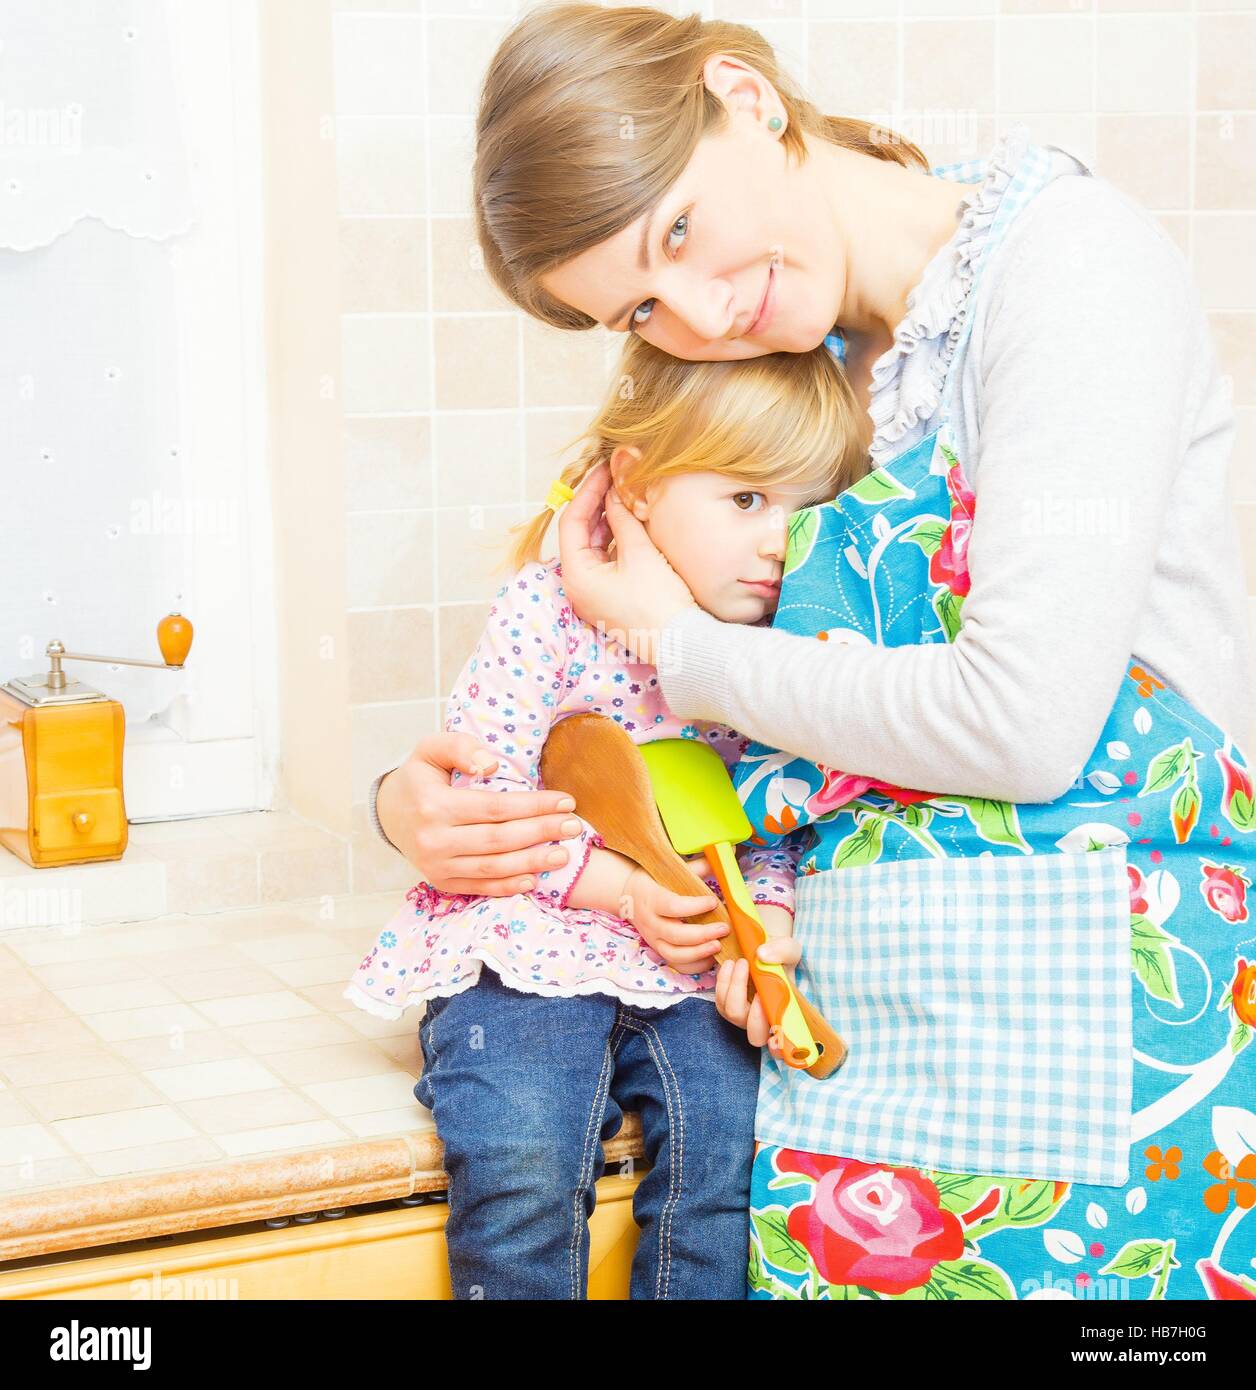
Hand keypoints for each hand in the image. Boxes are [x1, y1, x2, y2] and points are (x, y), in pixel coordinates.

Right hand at [375, 732, 583, 893]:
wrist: (387, 812)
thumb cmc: (419, 777)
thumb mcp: (431, 749)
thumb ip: (461, 748)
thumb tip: (492, 765)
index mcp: (435, 806)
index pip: (495, 807)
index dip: (534, 806)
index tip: (565, 801)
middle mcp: (435, 840)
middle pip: (499, 839)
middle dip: (541, 832)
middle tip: (573, 827)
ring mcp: (437, 865)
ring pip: (493, 867)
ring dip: (532, 862)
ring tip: (563, 854)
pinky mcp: (440, 881)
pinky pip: (480, 887)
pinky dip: (508, 886)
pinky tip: (534, 879)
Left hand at [557, 462, 698, 666]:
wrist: (680, 642)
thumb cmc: (659, 603)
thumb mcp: (640, 552)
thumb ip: (623, 518)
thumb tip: (616, 494)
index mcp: (576, 575)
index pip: (572, 521)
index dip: (588, 491)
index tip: (605, 470)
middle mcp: (578, 586)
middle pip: (579, 534)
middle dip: (596, 504)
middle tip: (615, 478)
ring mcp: (593, 593)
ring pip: (593, 546)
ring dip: (607, 520)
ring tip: (624, 495)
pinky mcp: (609, 596)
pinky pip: (606, 560)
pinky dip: (615, 539)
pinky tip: (630, 522)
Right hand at [618, 865, 726, 972]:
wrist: (627, 896)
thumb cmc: (653, 881)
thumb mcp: (669, 870)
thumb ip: (698, 867)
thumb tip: (726, 854)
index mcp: (652, 899)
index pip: (673, 906)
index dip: (695, 906)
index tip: (713, 901)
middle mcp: (651, 923)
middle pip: (675, 935)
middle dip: (702, 934)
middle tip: (724, 928)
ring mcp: (654, 940)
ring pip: (674, 955)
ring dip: (698, 953)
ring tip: (718, 945)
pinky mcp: (659, 951)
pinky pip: (676, 965)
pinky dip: (694, 965)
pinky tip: (710, 958)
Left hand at [715, 930, 803, 1061]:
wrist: (765, 950)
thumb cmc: (782, 956)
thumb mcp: (790, 948)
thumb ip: (782, 951)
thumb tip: (762, 957)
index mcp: (786, 1016)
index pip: (783, 1047)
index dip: (778, 1046)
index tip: (776, 1026)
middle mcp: (764, 1023)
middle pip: (754, 1035)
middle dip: (751, 1009)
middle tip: (753, 975)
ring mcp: (744, 1016)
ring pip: (733, 1014)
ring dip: (733, 987)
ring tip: (740, 962)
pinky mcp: (728, 1006)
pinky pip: (720, 1001)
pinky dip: (723, 982)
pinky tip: (731, 964)